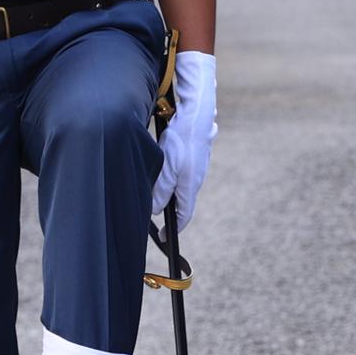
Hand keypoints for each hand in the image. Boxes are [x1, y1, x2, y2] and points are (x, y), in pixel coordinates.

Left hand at [151, 50, 216, 230]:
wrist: (197, 115)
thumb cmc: (181, 141)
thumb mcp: (166, 168)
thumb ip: (161, 191)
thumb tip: (158, 209)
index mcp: (190, 186)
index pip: (184, 215)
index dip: (173, 229)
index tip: (163, 238)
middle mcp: (197, 179)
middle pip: (184, 201)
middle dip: (171, 211)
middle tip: (156, 218)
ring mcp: (199, 167)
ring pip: (183, 186)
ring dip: (172, 194)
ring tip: (157, 196)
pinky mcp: (197, 156)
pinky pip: (185, 173)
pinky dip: (175, 179)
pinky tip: (166, 171)